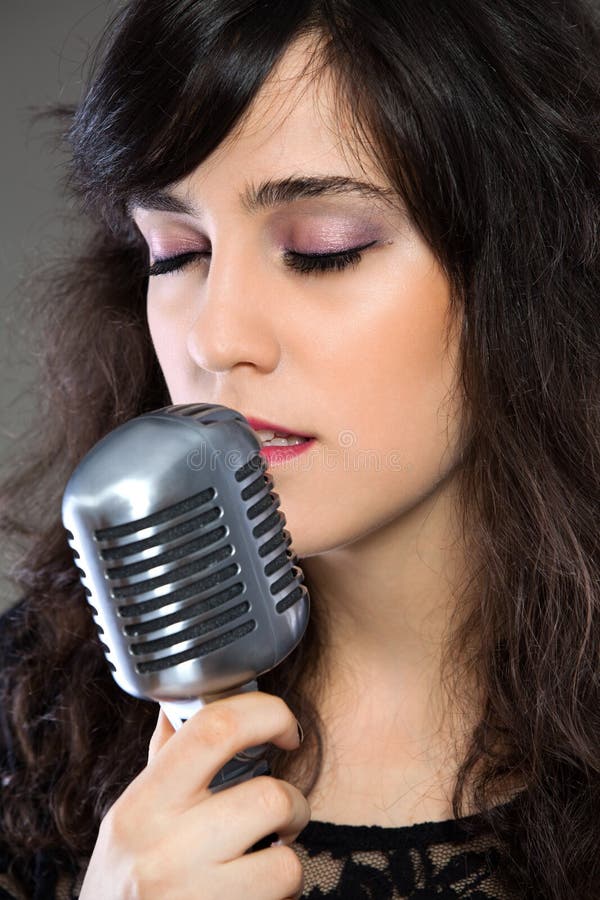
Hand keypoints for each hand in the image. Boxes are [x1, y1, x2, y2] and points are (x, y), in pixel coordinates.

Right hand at [79, 690, 309, 898]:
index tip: (285, 726)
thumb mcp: (130, 820)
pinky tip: (251, 895)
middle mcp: (162, 850)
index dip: (266, 712)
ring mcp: (192, 897)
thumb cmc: (125, 885)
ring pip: (286, 861)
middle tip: (282, 813)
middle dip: (293, 803)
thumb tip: (183, 703)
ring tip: (265, 861)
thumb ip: (164, 762)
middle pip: (268, 797)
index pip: (214, 727)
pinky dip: (279, 897)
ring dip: (288, 859)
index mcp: (141, 805)